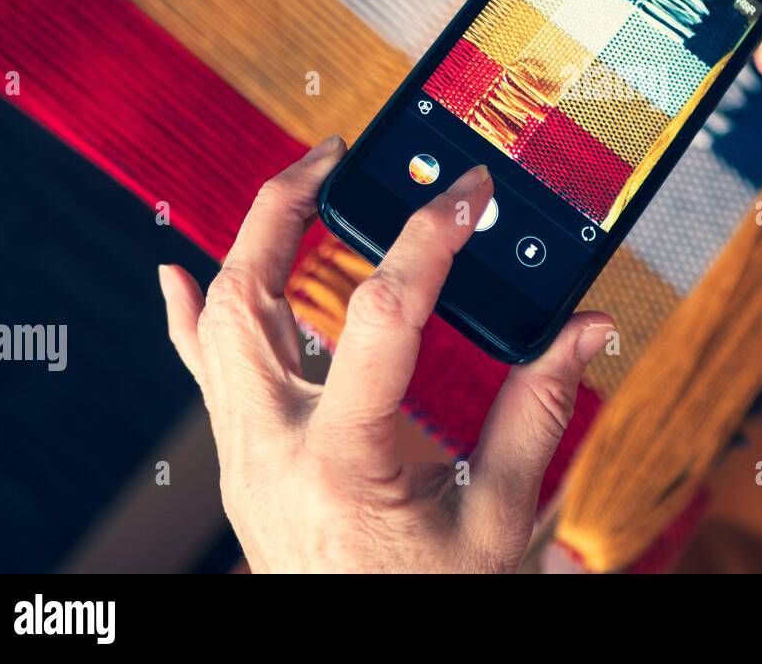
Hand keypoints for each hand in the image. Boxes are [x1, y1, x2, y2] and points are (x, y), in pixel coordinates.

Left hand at [159, 136, 612, 572]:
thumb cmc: (432, 605)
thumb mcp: (497, 515)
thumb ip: (539, 410)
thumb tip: (587, 329)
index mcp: (341, 459)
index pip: (379, 313)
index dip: (430, 238)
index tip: (468, 194)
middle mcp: (270, 450)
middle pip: (249, 297)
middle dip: (289, 209)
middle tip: (339, 156)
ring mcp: (242, 458)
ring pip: (218, 327)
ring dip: (252, 247)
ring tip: (298, 191)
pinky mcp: (242, 463)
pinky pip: (200, 377)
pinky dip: (189, 317)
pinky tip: (174, 273)